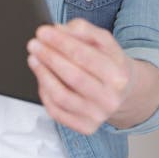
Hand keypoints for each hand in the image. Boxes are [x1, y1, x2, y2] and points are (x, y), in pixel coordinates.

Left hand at [27, 19, 134, 134]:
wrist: (124, 91)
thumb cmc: (110, 64)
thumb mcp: (105, 42)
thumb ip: (85, 31)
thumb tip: (60, 30)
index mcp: (119, 75)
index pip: (85, 56)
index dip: (61, 43)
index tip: (44, 32)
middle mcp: (110, 98)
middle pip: (73, 76)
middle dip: (49, 57)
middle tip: (34, 44)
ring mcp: (97, 116)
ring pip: (61, 96)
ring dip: (43, 74)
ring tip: (34, 58)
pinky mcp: (85, 127)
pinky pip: (57, 111)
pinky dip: (44, 93)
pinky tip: (41, 78)